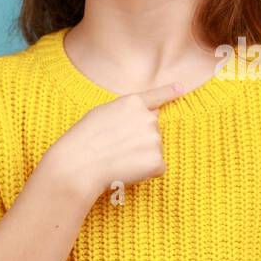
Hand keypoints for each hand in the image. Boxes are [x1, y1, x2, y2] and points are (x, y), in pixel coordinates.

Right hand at [41, 83, 183, 199]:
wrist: (78, 166)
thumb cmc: (83, 141)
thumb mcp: (102, 114)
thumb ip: (126, 112)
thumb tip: (152, 115)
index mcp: (132, 103)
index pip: (156, 96)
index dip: (170, 91)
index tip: (182, 87)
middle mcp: (148, 118)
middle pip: (152, 129)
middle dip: (139, 138)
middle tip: (115, 148)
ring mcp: (154, 139)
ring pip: (154, 149)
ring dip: (141, 156)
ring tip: (117, 159)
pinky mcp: (157, 161)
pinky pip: (156, 167)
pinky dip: (145, 172)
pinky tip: (127, 171)